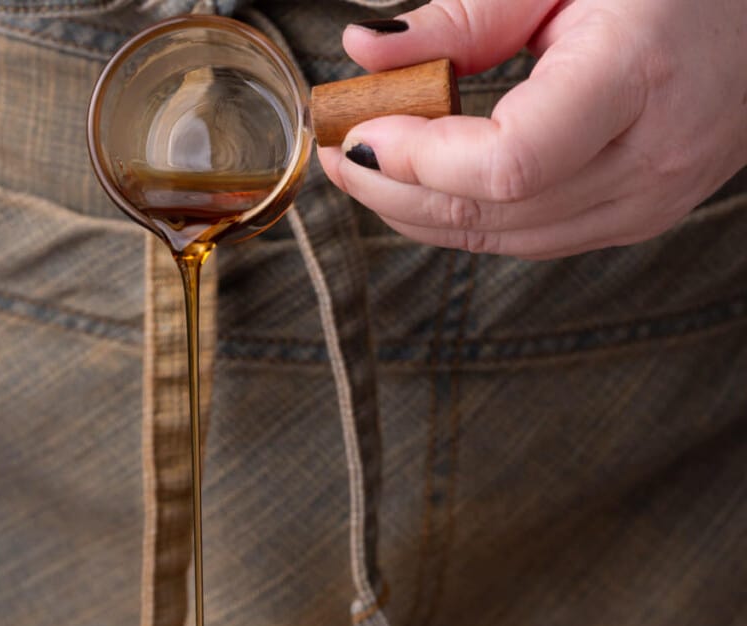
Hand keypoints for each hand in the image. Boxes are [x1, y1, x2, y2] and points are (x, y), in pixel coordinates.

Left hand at [317, 0, 746, 257]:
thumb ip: (469, 11)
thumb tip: (368, 52)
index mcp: (641, 75)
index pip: (510, 163)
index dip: (421, 158)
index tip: (362, 128)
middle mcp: (652, 158)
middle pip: (493, 213)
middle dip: (396, 189)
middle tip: (336, 148)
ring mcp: (650, 202)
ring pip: (505, 241)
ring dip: (421, 211)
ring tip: (368, 164)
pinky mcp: (640, 218)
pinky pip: (533, 238)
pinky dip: (470, 216)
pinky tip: (429, 182)